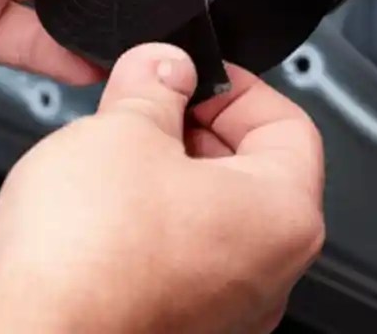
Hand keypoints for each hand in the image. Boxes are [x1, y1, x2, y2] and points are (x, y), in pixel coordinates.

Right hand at [0, 44, 325, 333]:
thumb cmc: (86, 258)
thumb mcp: (121, 130)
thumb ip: (153, 86)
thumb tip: (162, 68)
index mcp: (282, 217)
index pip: (289, 126)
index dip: (235, 87)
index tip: (191, 74)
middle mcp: (266, 274)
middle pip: (249, 173)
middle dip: (192, 127)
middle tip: (142, 103)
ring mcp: (221, 310)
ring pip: (208, 218)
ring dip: (165, 176)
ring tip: (110, 154)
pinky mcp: (173, 327)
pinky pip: (174, 259)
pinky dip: (145, 225)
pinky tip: (96, 208)